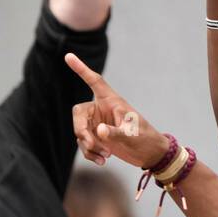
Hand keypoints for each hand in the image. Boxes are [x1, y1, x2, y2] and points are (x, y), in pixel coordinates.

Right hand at [64, 52, 168, 168]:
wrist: (150, 154)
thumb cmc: (145, 139)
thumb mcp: (132, 135)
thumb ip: (115, 133)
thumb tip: (98, 132)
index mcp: (111, 101)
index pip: (94, 81)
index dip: (81, 69)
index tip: (67, 56)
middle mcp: (101, 110)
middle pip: (79, 114)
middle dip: (81, 130)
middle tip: (90, 143)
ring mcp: (97, 124)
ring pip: (80, 133)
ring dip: (88, 147)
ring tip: (105, 157)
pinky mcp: (97, 138)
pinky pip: (84, 145)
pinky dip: (90, 154)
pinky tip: (102, 161)